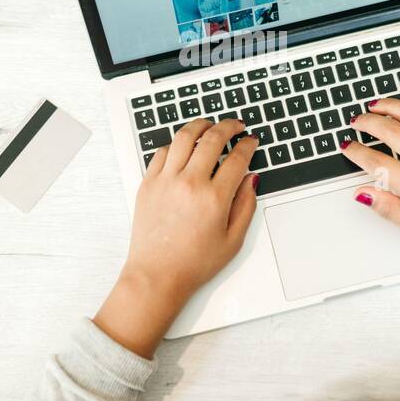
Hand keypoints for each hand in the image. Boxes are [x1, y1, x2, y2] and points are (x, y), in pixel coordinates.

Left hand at [93, 118, 259, 356]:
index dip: (248, 145)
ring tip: (209, 125)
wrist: (157, 275)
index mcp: (214, 198)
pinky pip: (162, 152)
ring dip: (200, 125)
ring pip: (184, 137)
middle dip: (229, 126)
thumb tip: (250, 180)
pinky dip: (176, 144)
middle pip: (212, 138)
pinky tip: (184, 146)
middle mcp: (189, 183)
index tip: (251, 141)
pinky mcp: (148, 184)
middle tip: (236, 125)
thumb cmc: (193, 263)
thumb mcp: (233, 240)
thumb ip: (246, 206)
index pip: (237, 158)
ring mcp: (166, 181)